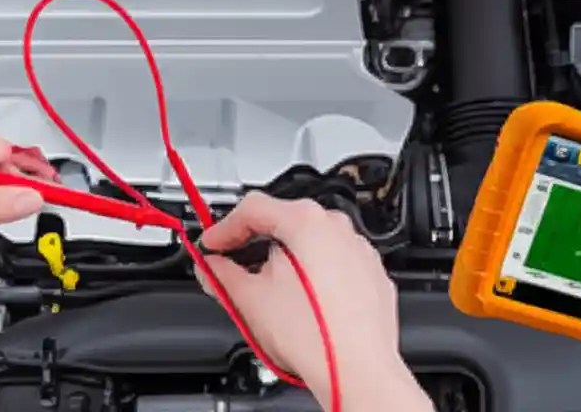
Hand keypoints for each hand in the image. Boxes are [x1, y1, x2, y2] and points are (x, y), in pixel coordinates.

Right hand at [199, 193, 430, 411]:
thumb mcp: (250, 300)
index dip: (223, 228)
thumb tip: (212, 269)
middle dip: (252, 244)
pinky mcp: (369, 274)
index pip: (252, 208)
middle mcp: (338, 229)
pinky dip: (311, 275)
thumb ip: (221, 276)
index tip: (211, 246)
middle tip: (229, 266)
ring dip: (283, 261)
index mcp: (307, 222)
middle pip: (282, 222)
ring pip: (310, 244)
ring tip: (266, 291)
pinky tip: (299, 303)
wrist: (358, 370)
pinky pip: (333, 264)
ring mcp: (358, 251)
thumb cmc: (315, 337)